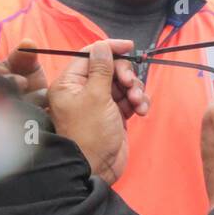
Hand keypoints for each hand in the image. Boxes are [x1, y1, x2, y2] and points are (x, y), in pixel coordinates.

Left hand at [48, 40, 135, 185]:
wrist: (98, 169)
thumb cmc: (90, 133)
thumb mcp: (96, 97)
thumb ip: (102, 68)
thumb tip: (102, 45)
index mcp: (70, 83)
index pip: (90, 55)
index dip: (110, 48)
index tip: (130, 47)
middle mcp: (83, 91)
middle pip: (110, 68)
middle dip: (125, 74)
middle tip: (130, 84)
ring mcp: (100, 103)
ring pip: (123, 84)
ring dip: (134, 89)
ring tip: (137, 103)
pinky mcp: (115, 114)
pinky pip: (130, 99)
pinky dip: (138, 102)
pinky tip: (142, 111)